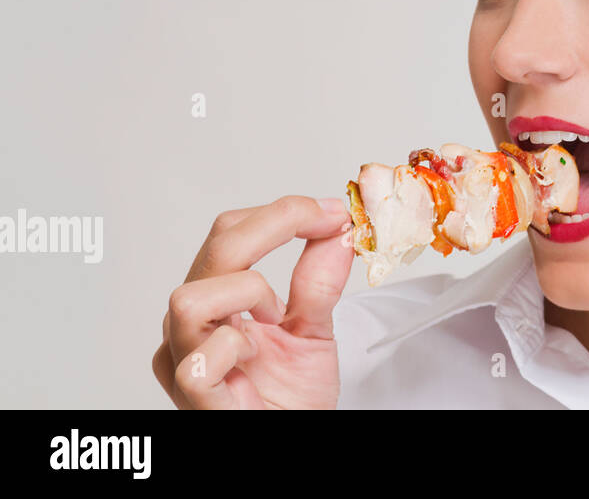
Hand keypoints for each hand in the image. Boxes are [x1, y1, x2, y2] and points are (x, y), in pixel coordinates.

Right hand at [152, 196, 354, 408]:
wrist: (289, 440)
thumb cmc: (290, 396)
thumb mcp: (314, 328)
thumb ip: (319, 280)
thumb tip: (338, 228)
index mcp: (218, 299)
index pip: (230, 232)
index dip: (283, 213)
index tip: (334, 212)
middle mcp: (192, 323)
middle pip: (218, 247)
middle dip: (277, 225)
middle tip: (328, 224)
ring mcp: (185, 359)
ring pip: (191, 298)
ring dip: (246, 294)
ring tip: (274, 318)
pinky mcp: (194, 397)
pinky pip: (199, 361)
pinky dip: (233, 347)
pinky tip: (254, 356)